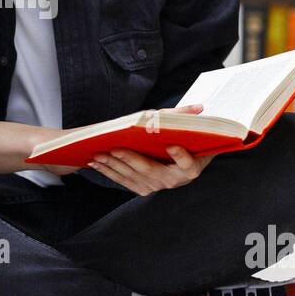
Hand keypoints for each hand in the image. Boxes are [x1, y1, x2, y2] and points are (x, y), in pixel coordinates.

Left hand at [88, 104, 213, 194]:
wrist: (175, 160)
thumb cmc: (178, 139)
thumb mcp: (182, 127)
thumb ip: (186, 118)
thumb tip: (199, 106)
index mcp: (190, 167)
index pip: (188, 164)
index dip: (181, 156)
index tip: (172, 146)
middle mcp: (174, 180)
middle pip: (151, 170)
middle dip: (130, 159)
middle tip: (114, 149)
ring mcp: (157, 186)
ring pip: (133, 176)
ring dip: (114, 166)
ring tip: (99, 155)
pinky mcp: (143, 189)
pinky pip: (125, 181)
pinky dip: (109, 172)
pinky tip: (95, 164)